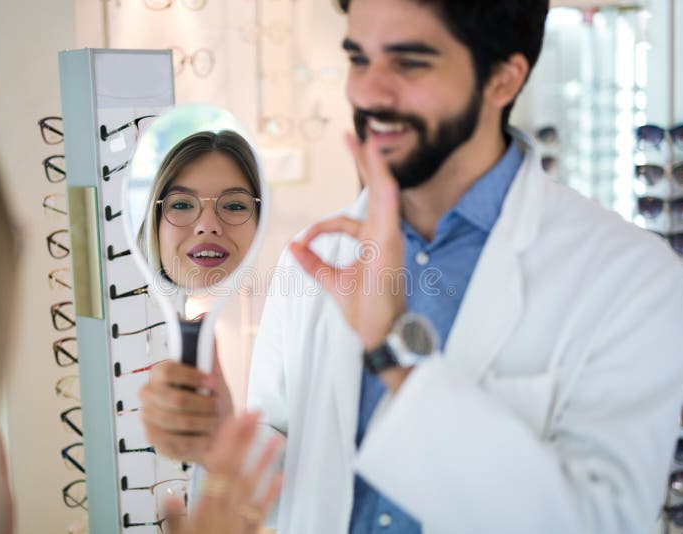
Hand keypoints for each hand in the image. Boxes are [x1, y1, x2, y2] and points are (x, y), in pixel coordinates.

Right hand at [140, 344, 233, 464]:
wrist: (213, 433)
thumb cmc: (211, 402)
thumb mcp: (215, 379)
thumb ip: (209, 355)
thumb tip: (207, 327)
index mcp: (159, 373)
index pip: (167, 370)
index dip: (191, 376)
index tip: (213, 382)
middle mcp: (149, 394)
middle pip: (176, 398)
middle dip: (204, 405)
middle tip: (219, 407)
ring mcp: (148, 418)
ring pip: (179, 420)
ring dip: (204, 422)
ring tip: (217, 422)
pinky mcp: (153, 440)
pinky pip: (177, 441)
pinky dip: (198, 439)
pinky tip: (208, 436)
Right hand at [162, 412, 282, 533]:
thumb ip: (173, 518)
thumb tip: (168, 496)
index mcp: (204, 507)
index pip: (216, 466)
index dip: (227, 440)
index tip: (235, 417)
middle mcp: (224, 509)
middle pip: (236, 468)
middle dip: (246, 439)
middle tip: (256, 413)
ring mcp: (239, 520)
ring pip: (253, 485)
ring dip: (265, 460)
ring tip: (277, 437)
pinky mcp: (249, 531)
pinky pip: (262, 510)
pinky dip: (273, 493)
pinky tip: (283, 475)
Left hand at [289, 134, 405, 349]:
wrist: (379, 332)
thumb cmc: (364, 309)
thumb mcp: (331, 281)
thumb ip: (313, 263)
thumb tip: (292, 246)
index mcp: (372, 241)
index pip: (345, 221)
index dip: (320, 227)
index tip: (302, 242)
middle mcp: (383, 234)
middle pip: (373, 191)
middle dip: (363, 163)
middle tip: (352, 136)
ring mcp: (389, 238)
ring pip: (383, 193)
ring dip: (375, 166)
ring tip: (367, 141)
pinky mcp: (390, 245)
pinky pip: (389, 213)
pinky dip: (385, 192)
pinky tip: (382, 174)